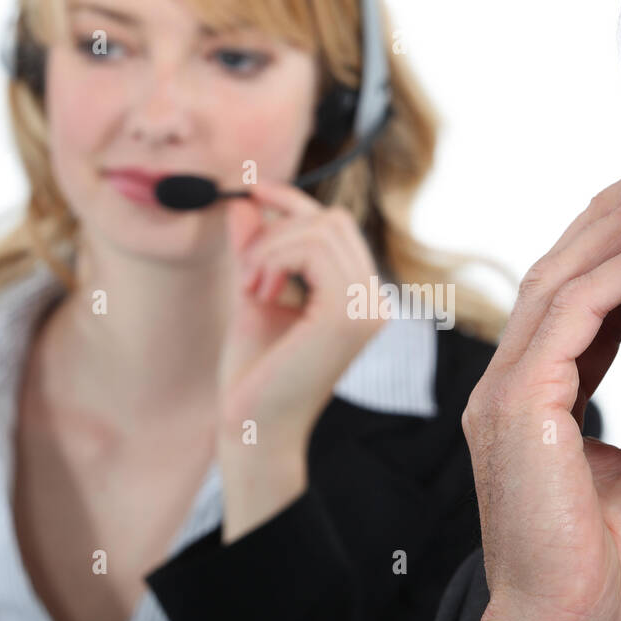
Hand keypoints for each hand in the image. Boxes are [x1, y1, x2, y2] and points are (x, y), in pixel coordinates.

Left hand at [217, 181, 385, 542]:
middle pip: (332, 220)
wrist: (251, 427)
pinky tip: (259, 294)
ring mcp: (368, 309)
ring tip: (250, 288)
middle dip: (278, 230)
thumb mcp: (253, 294)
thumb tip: (245, 199)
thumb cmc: (253, 373)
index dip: (293, 203)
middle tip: (245, 272)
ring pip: (322, 229)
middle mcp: (374, 302)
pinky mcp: (349, 315)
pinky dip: (274, 260)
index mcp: (359, 298)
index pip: (335, 228)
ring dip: (271, 248)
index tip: (252, 192)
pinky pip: (314, 250)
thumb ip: (256, 248)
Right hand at [451, 156, 620, 620]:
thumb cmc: (602, 562)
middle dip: (613, 215)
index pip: (569, 299)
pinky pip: (573, 315)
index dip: (612, 245)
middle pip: (557, 271)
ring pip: (559, 279)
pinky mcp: (516, 405)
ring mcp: (503, 392)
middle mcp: (507, 384)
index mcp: (531, 397)